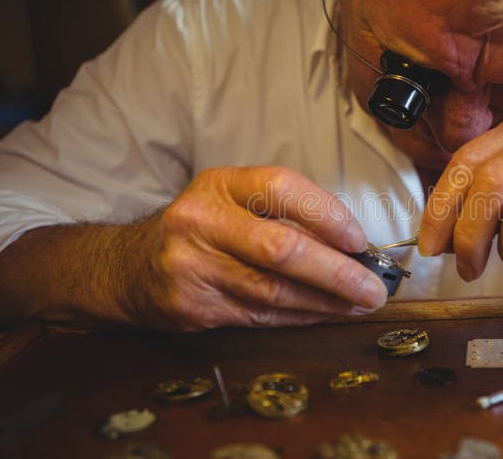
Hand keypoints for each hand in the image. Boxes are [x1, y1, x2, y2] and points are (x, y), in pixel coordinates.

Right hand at [133, 166, 386, 329]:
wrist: (130, 267)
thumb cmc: (199, 228)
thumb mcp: (231, 199)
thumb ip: (281, 212)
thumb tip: (350, 244)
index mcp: (219, 185)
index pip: (281, 188)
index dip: (327, 215)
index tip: (359, 239)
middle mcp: (201, 222)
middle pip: (281, 249)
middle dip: (336, 272)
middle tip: (373, 286)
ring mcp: (193, 268)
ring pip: (275, 291)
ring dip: (327, 302)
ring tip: (359, 302)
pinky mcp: (193, 307)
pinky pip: (261, 316)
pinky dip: (301, 317)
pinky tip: (326, 314)